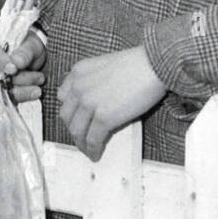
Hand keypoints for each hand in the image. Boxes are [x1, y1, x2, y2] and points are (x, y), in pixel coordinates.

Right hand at [0, 22, 45, 102]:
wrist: (28, 59)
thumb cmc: (27, 47)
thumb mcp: (32, 45)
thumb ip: (25, 52)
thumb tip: (17, 62)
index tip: (15, 69)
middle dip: (12, 79)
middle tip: (37, 79)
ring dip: (14, 90)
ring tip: (36, 89)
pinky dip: (8, 98)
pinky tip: (26, 96)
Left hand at [57, 46, 165, 161]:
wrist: (153, 65)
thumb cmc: (137, 64)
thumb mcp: (105, 65)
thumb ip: (93, 80)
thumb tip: (95, 101)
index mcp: (78, 72)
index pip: (64, 97)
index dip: (70, 111)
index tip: (76, 119)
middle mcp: (79, 87)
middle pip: (67, 116)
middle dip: (74, 128)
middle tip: (82, 136)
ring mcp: (89, 103)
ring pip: (76, 131)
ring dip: (81, 143)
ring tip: (88, 149)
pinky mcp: (103, 117)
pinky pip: (92, 139)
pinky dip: (92, 149)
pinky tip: (96, 154)